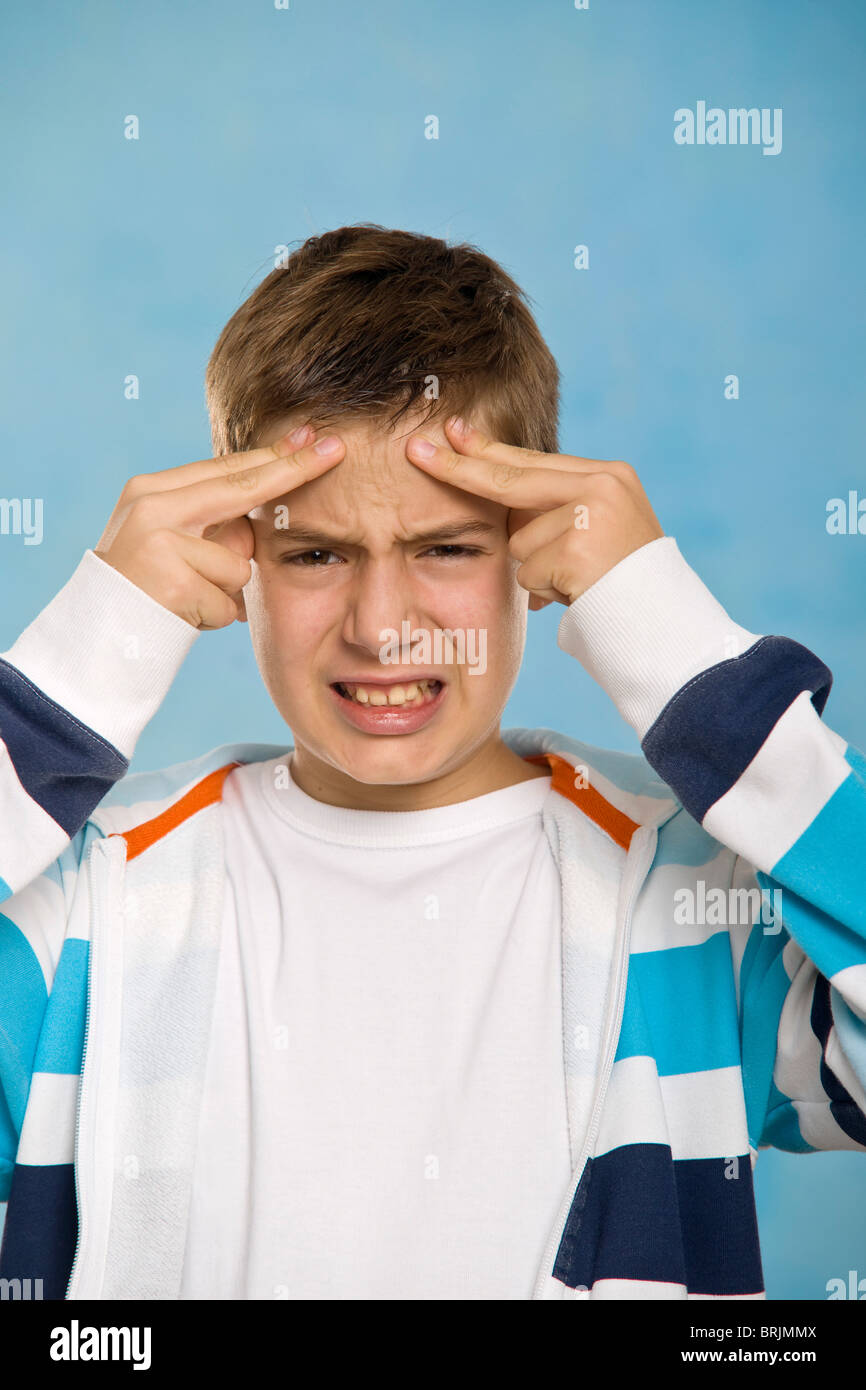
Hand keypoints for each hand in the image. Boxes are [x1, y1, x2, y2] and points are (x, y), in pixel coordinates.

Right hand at [94, 427, 345, 628]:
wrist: (97, 637)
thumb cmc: (144, 589)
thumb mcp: (168, 540)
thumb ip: (210, 518)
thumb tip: (276, 499)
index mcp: (150, 491)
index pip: (225, 468)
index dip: (274, 454)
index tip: (312, 435)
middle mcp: (152, 509)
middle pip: (242, 489)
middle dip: (294, 469)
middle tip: (336, 448)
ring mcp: (160, 545)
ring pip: (239, 565)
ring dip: (227, 592)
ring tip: (189, 600)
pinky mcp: (174, 585)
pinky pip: (228, 603)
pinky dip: (216, 618)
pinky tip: (185, 617)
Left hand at [405, 418, 663, 609]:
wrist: (666, 625)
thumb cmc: (626, 586)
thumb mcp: (597, 534)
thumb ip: (554, 515)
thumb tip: (498, 511)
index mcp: (607, 476)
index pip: (532, 460)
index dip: (486, 449)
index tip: (451, 431)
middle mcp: (602, 485)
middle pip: (510, 479)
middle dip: (459, 468)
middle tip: (415, 451)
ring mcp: (590, 515)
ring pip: (519, 543)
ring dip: (538, 571)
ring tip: (580, 583)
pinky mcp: (577, 550)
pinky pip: (528, 574)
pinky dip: (546, 592)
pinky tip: (580, 594)